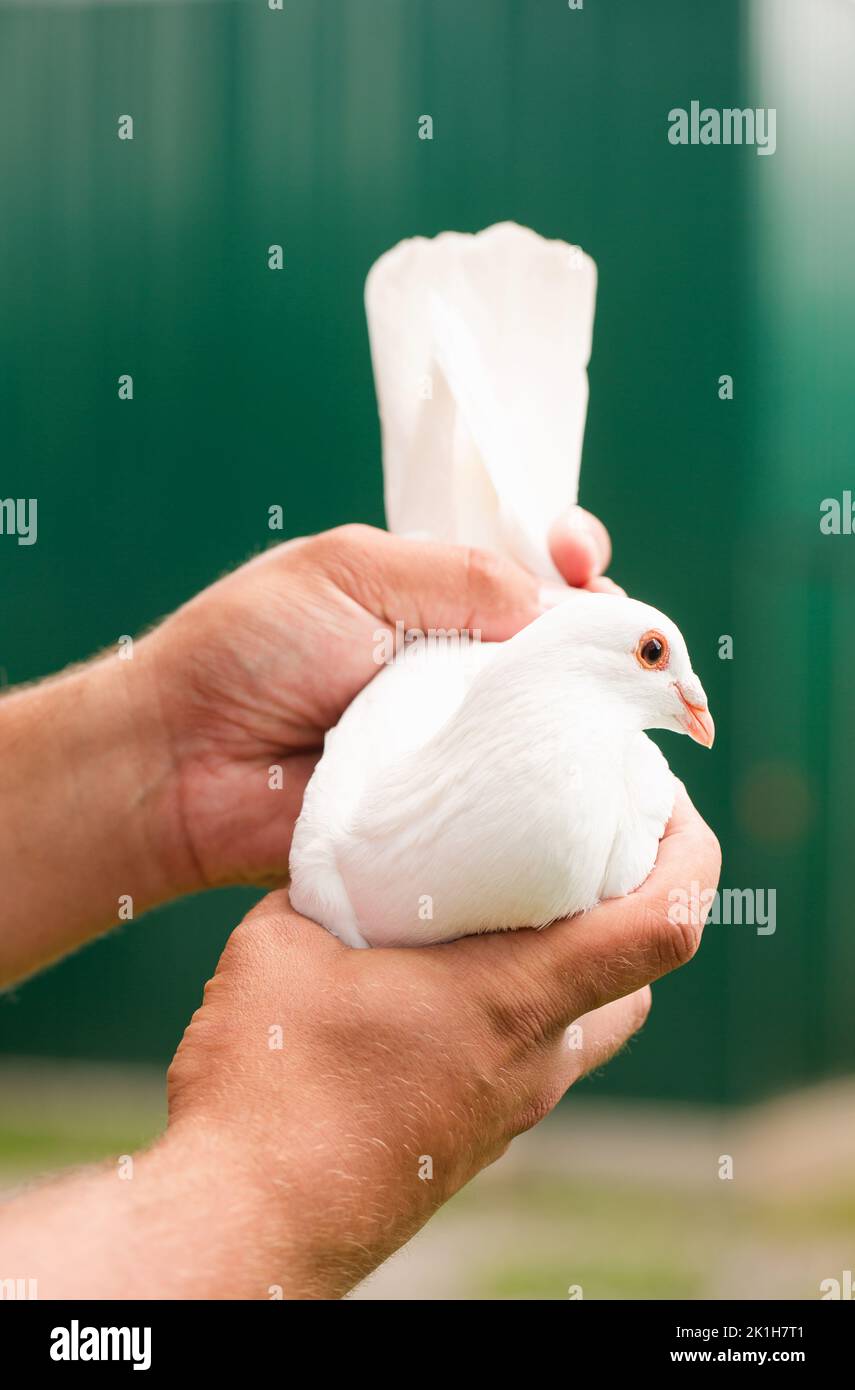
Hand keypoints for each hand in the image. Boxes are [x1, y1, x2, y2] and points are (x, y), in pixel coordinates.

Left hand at [0, 508, 613, 983]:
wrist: (178, 766)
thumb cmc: (247, 651)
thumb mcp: (349, 571)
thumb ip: (458, 576)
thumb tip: (561, 601)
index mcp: (434, 599)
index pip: (532, 572)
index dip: (573, 560)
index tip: (580, 554)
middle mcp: (459, 671)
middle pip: (566, 651)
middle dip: (610, 636)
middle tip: (631, 640)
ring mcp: (460, 746)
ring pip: (557, 727)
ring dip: (596, 715)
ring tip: (630, 704)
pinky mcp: (453, 817)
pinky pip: (524, 803)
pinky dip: (561, 792)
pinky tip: (599, 780)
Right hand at [164, 785, 718, 1298]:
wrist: (248, 1223)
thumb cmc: (269, 1085)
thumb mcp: (282, 947)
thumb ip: (326, 884)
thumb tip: (342, 852)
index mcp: (514, 1000)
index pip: (662, 928)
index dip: (688, 854)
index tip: (662, 802)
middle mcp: (535, 1061)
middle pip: (634, 975)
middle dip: (623, 905)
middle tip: (572, 846)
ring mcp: (508, 1110)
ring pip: (578, 1022)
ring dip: (565, 960)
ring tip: (497, 908)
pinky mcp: (471, 1137)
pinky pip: (523, 1058)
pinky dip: (510, 1007)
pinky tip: (435, 982)